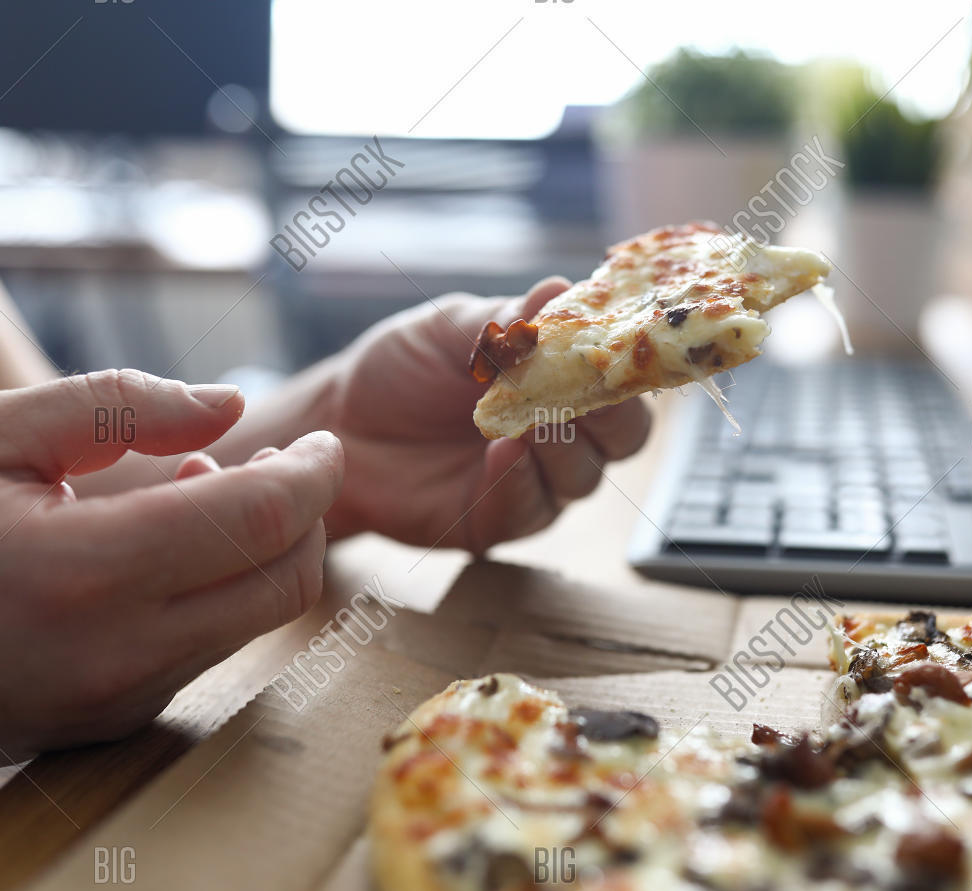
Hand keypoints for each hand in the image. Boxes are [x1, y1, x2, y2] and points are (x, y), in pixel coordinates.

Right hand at [0, 370, 343, 782]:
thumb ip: (114, 405)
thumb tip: (230, 404)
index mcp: (84, 573)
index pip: (256, 521)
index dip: (312, 475)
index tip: (324, 443)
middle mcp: (121, 651)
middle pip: (284, 581)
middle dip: (306, 515)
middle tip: (282, 463)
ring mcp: (128, 698)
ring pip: (257, 621)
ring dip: (264, 551)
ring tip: (207, 489)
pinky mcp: (126, 722)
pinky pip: (213, 649)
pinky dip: (223, 591)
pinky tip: (173, 548)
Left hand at [315, 278, 651, 548]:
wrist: (341, 421)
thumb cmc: (404, 368)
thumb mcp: (451, 329)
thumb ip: (507, 321)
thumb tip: (561, 288)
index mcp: (565, 382)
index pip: (623, 383)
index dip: (630, 370)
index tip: (615, 352)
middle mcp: (564, 437)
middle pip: (623, 439)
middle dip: (610, 418)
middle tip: (581, 394)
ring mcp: (534, 482)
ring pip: (582, 478)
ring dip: (563, 449)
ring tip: (531, 423)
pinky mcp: (497, 521)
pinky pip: (527, 512)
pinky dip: (518, 483)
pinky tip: (499, 454)